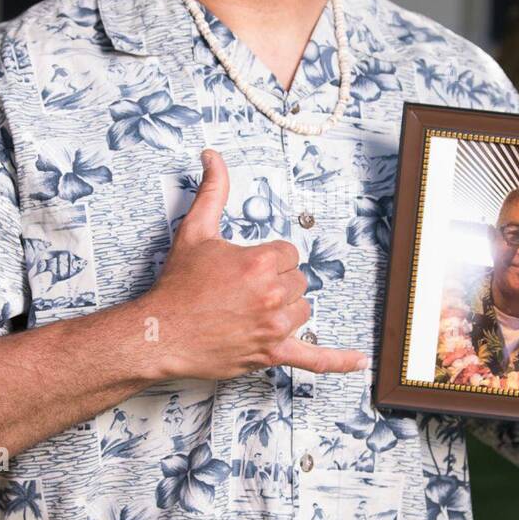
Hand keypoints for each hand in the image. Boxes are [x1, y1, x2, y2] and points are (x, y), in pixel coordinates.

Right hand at [144, 148, 369, 382]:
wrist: (160, 332)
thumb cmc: (177, 286)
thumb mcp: (195, 231)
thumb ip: (212, 191)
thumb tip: (213, 157)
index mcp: (260, 263)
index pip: (289, 254)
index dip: (270, 260)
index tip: (247, 268)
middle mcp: (272, 295)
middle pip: (298, 282)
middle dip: (276, 284)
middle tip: (242, 290)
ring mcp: (273, 327)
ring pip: (302, 312)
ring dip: (285, 311)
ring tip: (252, 311)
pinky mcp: (271, 353)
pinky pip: (313, 359)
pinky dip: (337, 361)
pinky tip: (358, 363)